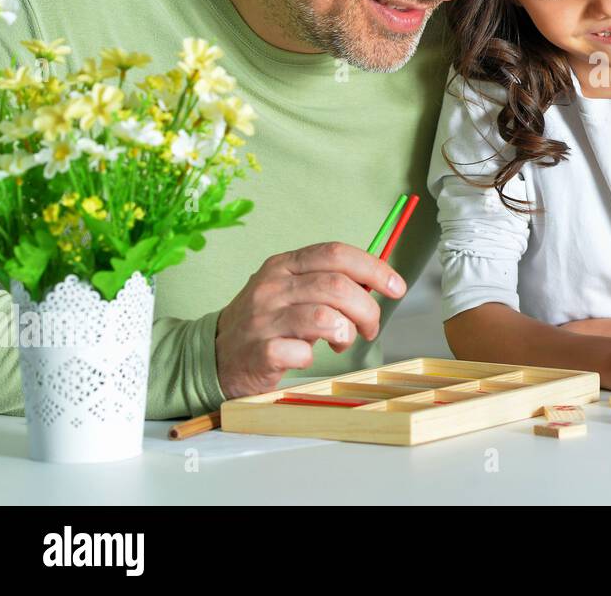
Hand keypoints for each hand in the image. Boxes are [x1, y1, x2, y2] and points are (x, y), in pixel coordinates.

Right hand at [215, 242, 406, 398]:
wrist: (214, 355)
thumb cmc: (266, 321)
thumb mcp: (292, 289)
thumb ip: (328, 281)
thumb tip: (377, 281)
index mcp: (284, 264)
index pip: (336, 254)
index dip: (374, 268)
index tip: (396, 287)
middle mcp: (272, 286)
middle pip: (337, 286)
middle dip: (367, 309)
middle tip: (370, 327)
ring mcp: (263, 319)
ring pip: (324, 317)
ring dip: (346, 332)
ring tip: (341, 341)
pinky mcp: (259, 352)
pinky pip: (300, 352)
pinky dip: (313, 357)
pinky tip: (306, 356)